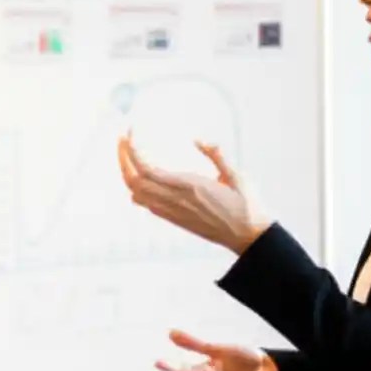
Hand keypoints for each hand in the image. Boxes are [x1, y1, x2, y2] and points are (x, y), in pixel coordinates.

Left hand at [117, 132, 270, 254]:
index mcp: (190, 186)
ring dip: (128, 174)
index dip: (133, 151)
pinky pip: (147, 205)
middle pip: (134, 181)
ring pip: (137, 194)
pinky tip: (143, 178)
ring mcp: (173, 212)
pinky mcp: (175, 220)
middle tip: (123, 140)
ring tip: (129, 156)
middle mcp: (177, 200)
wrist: (248, 236)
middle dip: (123, 159)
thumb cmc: (246, 205)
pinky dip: (138, 189)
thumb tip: (198, 139)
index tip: (131, 134)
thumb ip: (217, 154)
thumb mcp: (237, 174)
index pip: (148, 169)